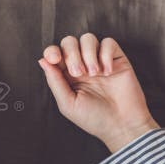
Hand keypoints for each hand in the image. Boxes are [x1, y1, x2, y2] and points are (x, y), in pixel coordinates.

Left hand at [38, 33, 159, 152]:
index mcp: (66, 75)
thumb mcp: (68, 103)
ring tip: (94, 74)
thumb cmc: (94, 118)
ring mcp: (99, 61)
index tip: (55, 59)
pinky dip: (105, 54)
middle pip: (69, 42)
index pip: (55, 53)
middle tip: (79, 73)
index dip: (52, 51)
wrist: (122, 125)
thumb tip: (42, 60)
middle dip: (71, 54)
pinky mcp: (117, 59)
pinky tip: (108, 72)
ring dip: (88, 54)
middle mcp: (81, 65)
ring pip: (88, 38)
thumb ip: (55, 81)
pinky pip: (108, 42)